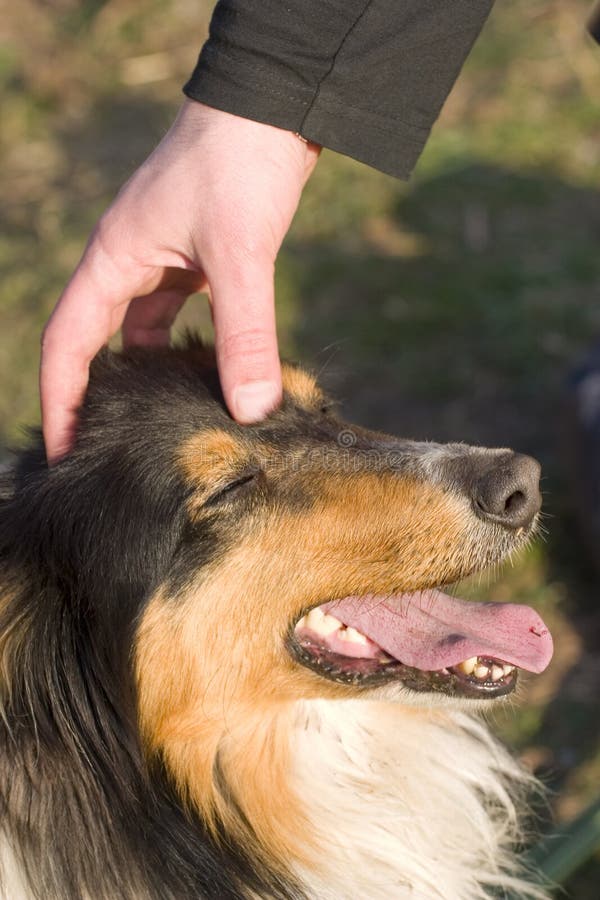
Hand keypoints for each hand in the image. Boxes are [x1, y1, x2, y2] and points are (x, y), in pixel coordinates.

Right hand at [40, 100, 319, 461]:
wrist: (273, 106)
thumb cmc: (239, 163)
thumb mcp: (239, 254)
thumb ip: (245, 334)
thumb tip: (249, 410)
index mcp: (114, 260)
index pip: (68, 345)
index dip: (61, 402)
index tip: (63, 453)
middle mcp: (130, 263)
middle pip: (98, 344)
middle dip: (99, 397)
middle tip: (110, 450)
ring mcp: (163, 260)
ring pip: (142, 332)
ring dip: (149, 374)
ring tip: (161, 423)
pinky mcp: (199, 258)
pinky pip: (179, 314)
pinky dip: (188, 346)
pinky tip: (211, 373)